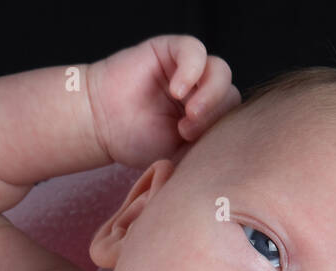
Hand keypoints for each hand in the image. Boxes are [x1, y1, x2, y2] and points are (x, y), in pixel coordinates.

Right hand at [86, 34, 240, 168]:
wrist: (102, 126)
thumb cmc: (137, 142)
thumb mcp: (179, 155)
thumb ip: (205, 150)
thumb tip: (229, 154)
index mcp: (209, 116)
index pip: (233, 119)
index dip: (222, 132)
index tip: (197, 147)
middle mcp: (202, 91)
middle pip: (230, 96)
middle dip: (214, 115)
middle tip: (188, 130)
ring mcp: (189, 70)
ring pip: (220, 72)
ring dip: (209, 95)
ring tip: (188, 113)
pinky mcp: (172, 50)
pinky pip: (195, 51)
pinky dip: (191, 70)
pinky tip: (177, 90)